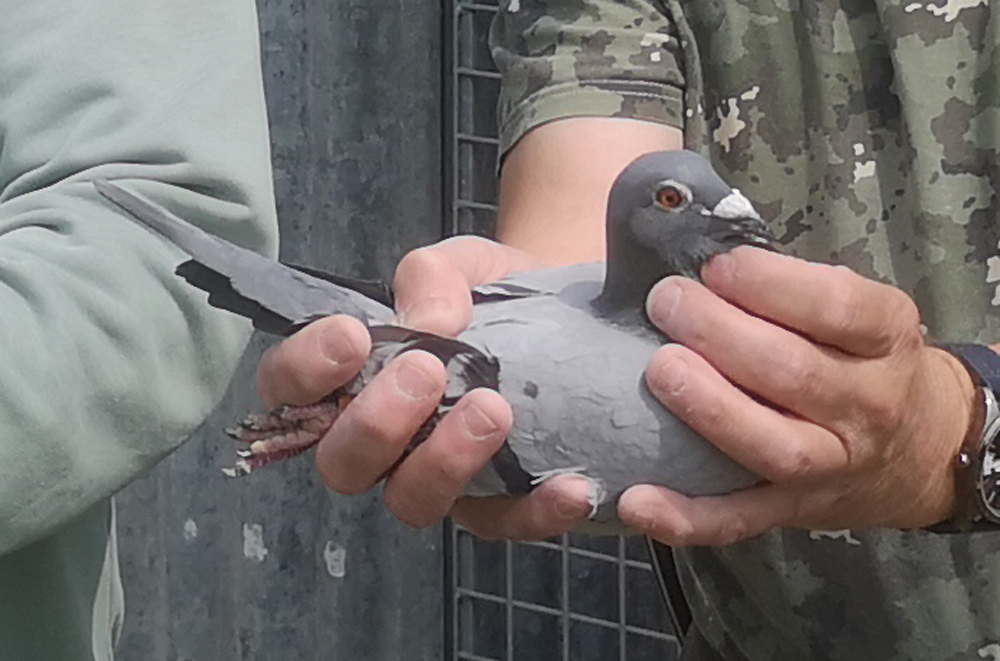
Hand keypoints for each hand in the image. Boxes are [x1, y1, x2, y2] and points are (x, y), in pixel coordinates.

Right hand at [256, 236, 594, 533]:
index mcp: (349, 380)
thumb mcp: (461, 265)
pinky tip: (570, 487)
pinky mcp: (495, 503)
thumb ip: (432, 278)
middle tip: (425, 369)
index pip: (288, 388)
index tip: (352, 335)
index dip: (304, 371)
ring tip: (492, 409)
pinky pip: (503, 524)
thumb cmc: (488, 294)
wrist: (565, 314)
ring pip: (412, 502)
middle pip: (342, 464)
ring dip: (443, 462)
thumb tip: (434, 321)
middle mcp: (380, 441)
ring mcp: (435, 478)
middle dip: (375, 422)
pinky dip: (536, 512)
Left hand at [618, 247, 978, 545]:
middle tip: (666, 301)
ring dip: (710, 407)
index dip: (770, 284)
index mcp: (885, 339)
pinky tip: (637, 499)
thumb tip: (698, 252)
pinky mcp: (792, 509)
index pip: (836, 307)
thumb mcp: (858, 312)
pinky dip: (686, 516)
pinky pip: (738, 519)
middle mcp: (867, 405)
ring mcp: (832, 464)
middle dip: (720, 334)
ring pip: (772, 445)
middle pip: (794, 372)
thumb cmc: (865, 360)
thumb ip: (793, 288)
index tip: (716, 266)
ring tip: (660, 370)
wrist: (923, 449)